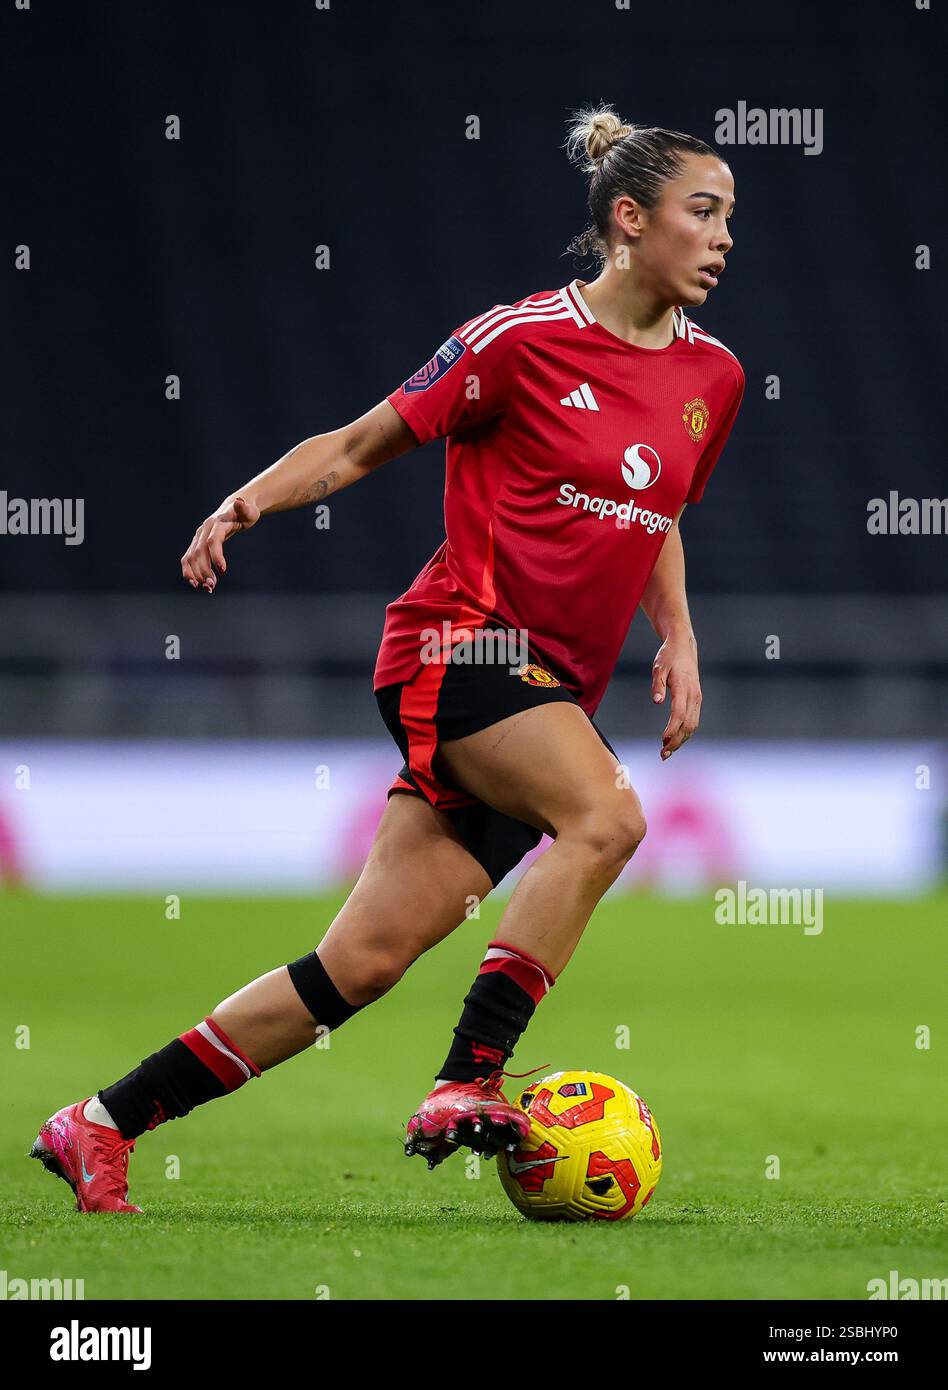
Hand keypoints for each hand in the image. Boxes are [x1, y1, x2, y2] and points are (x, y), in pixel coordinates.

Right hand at [180, 495, 259, 592]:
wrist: (233, 509)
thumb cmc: (245, 512)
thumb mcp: (249, 511)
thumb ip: (244, 508)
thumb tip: (239, 501)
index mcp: (217, 523)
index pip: (213, 541)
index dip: (216, 556)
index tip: (223, 571)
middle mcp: (204, 530)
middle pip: (199, 552)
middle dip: (204, 570)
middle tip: (213, 586)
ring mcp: (198, 537)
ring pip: (190, 557)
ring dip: (195, 574)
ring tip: (208, 588)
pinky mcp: (196, 544)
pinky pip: (188, 559)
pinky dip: (190, 572)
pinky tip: (198, 584)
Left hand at [651, 633, 700, 759]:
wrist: (683, 646)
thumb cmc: (668, 656)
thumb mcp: (658, 667)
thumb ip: (657, 685)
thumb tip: (657, 702)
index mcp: (684, 687)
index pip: (679, 714)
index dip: (672, 730)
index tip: (663, 741)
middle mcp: (694, 695)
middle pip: (688, 724)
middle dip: (676, 741)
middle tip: (663, 755)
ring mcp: (697, 698)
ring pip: (693, 725)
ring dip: (681, 740)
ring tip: (667, 751)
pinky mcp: (697, 699)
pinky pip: (693, 720)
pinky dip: (685, 733)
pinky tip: (675, 740)